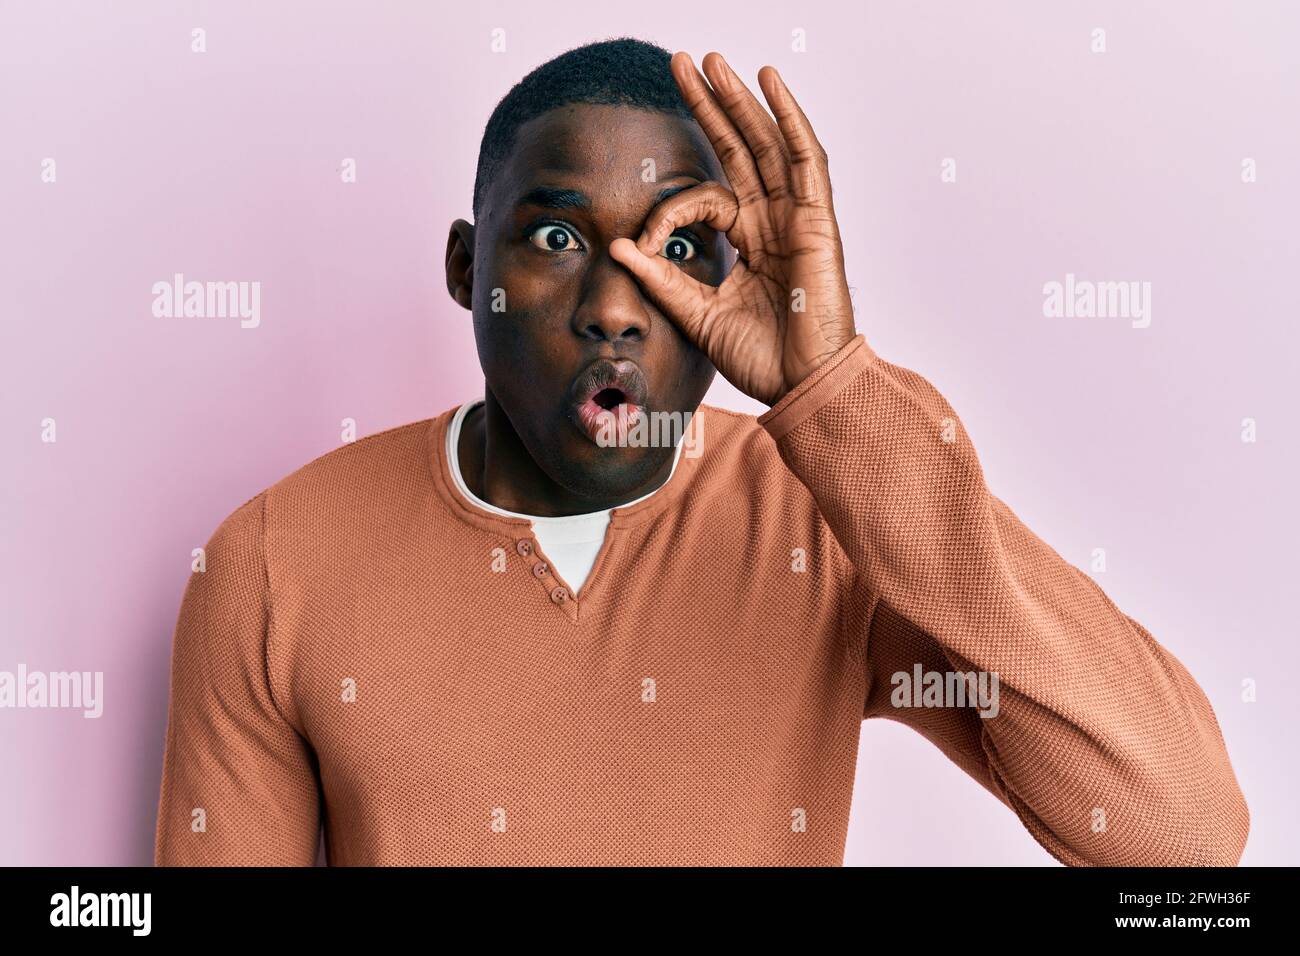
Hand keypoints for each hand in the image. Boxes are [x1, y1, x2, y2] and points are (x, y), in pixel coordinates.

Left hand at [609, 51, 856, 406]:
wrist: (800, 388)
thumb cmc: (761, 359)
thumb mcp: (696, 314)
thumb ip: (662, 280)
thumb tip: (619, 245)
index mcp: (749, 243)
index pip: (705, 199)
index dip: (669, 210)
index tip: (644, 244)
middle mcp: (773, 222)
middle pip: (740, 149)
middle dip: (710, 106)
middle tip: (682, 63)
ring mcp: (797, 218)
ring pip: (768, 143)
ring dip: (741, 99)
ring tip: (715, 62)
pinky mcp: (817, 221)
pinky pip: (804, 158)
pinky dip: (788, 117)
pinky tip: (768, 81)